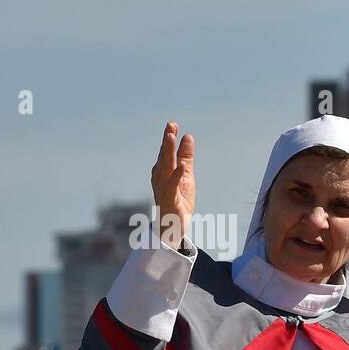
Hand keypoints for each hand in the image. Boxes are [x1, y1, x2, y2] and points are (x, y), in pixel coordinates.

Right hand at [150, 120, 194, 247]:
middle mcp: (160, 177)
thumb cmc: (179, 199)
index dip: (169, 138)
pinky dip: (176, 176)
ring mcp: (163, 188)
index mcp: (163, 171)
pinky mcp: (170, 199)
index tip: (172, 124)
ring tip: (171, 138)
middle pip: (164, 156)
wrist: (174, 225)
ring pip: (165, 168)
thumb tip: (188, 137)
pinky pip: (172, 186)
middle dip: (167, 141)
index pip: (166, 152)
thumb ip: (186, 157)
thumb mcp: (186, 175)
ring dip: (168, 153)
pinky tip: (181, 167)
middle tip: (170, 126)